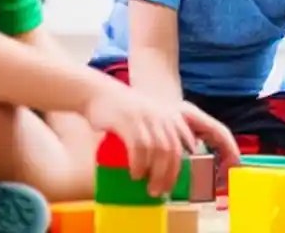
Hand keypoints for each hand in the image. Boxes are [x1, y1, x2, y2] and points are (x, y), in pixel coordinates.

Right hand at [82, 84, 237, 196]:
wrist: (99, 94)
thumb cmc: (123, 112)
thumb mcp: (148, 119)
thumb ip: (159, 134)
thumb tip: (163, 167)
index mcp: (170, 116)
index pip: (186, 143)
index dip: (184, 165)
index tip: (175, 183)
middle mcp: (162, 116)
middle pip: (173, 150)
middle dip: (170, 175)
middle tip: (161, 191)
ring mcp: (146, 117)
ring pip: (159, 150)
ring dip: (156, 173)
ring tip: (150, 188)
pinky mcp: (128, 120)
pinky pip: (139, 146)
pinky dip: (139, 164)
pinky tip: (135, 175)